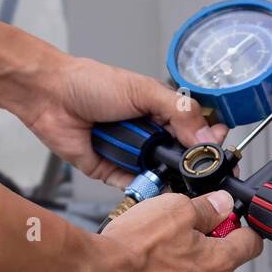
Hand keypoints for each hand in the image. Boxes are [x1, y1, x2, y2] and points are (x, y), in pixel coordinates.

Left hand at [19, 55, 226, 187]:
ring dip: (168, 177)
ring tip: (175, 177)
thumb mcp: (144, 91)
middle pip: (183, 158)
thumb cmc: (91, 83)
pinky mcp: (113, 172)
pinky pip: (135, 187)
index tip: (222, 153)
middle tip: (202, 171)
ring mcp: (133, 155)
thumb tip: (207, 135)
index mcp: (164, 113)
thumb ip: (179, 112)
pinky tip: (150, 184)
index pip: (198, 131)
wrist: (49, 95)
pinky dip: (143, 188)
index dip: (211, 143)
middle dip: (193, 166)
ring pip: (162, 175)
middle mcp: (151, 135)